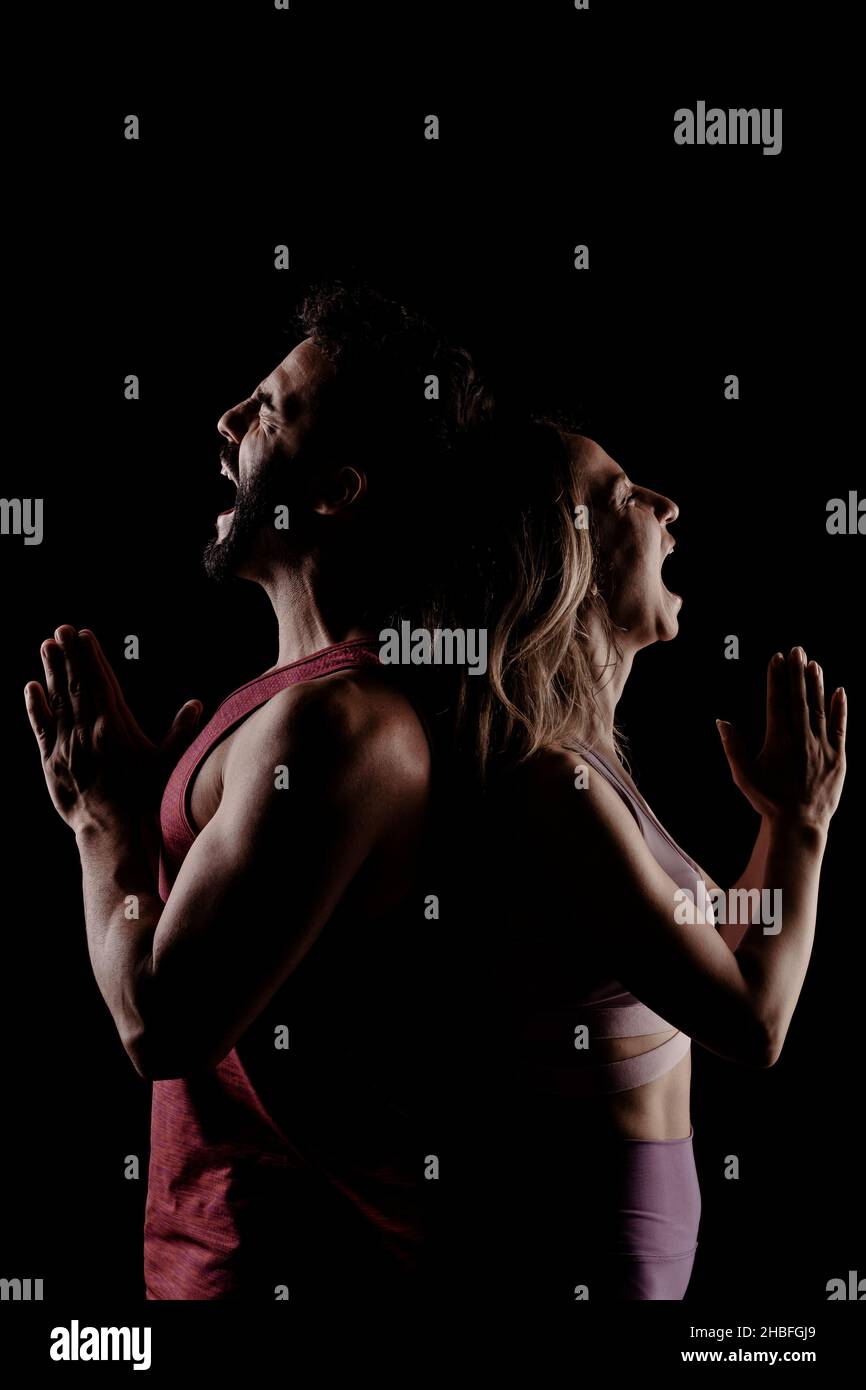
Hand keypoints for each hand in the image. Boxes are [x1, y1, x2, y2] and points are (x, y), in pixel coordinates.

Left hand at [25, 625, 201, 832]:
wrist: (112, 830)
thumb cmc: (145, 797)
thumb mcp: (168, 763)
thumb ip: (181, 732)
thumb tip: (196, 704)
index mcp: (113, 726)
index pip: (101, 682)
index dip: (92, 657)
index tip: (84, 635)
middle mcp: (86, 731)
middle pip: (76, 684)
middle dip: (68, 655)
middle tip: (60, 629)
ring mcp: (67, 745)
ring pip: (57, 700)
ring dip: (51, 672)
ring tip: (47, 646)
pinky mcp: (52, 762)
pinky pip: (41, 728)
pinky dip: (35, 707)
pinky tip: (31, 688)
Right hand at [717, 647, 845, 829]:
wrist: (799, 823)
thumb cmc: (767, 800)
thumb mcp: (743, 775)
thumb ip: (732, 747)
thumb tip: (722, 721)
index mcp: (778, 740)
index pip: (776, 701)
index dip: (775, 678)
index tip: (776, 658)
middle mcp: (801, 739)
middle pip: (798, 698)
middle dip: (797, 672)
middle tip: (796, 650)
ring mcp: (821, 746)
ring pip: (819, 708)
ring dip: (816, 684)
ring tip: (813, 664)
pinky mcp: (837, 756)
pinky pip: (839, 726)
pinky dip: (839, 708)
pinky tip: (839, 691)